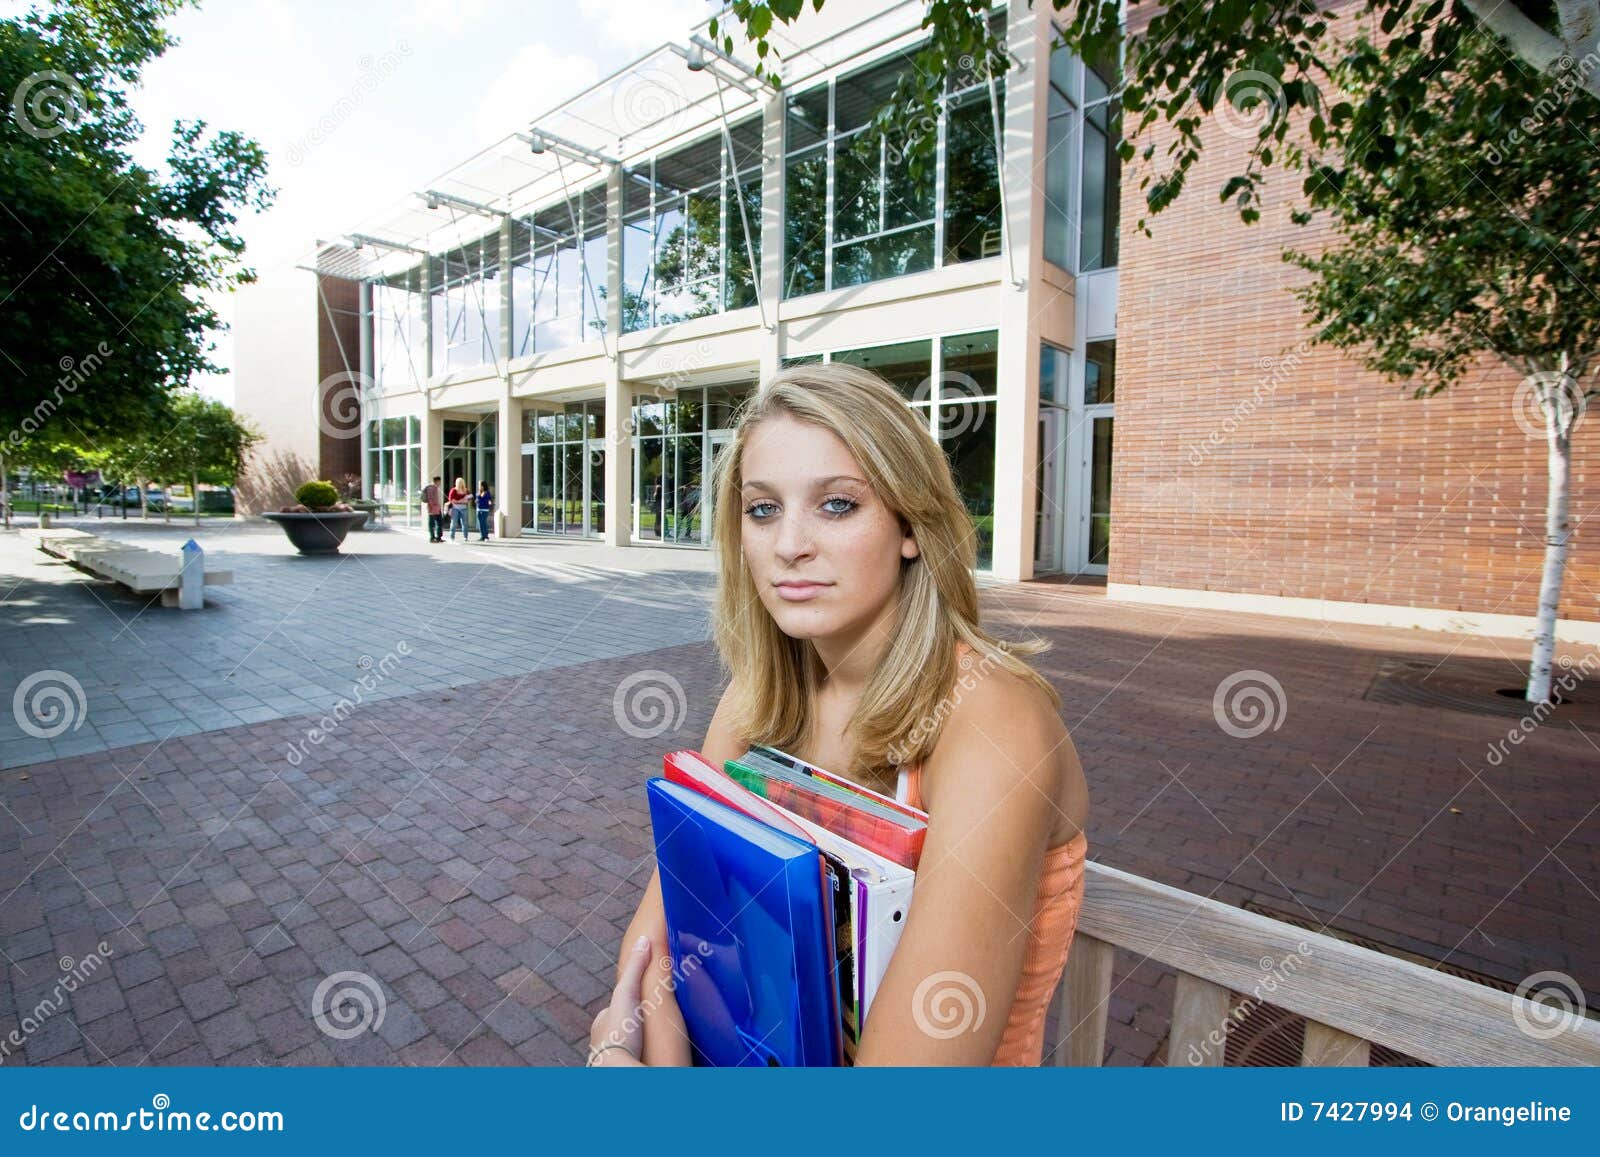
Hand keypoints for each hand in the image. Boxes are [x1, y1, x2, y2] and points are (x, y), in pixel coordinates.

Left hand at [587, 935, 653, 1066]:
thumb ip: (636, 968)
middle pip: (618, 1027)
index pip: (614, 1008)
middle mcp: (601, 1040)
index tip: (639, 1001)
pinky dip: (637, 1061)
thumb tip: (644, 939)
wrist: (615, 1070)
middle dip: (630, 1025)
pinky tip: (647, 1063)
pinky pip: (629, 1063)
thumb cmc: (619, 1032)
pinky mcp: (620, 1071)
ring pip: (623, 1047)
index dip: (627, 1002)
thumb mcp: (628, 993)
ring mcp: (610, 1057)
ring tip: (650, 1045)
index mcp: (601, 1022)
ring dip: (634, 1045)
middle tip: (646, 1024)